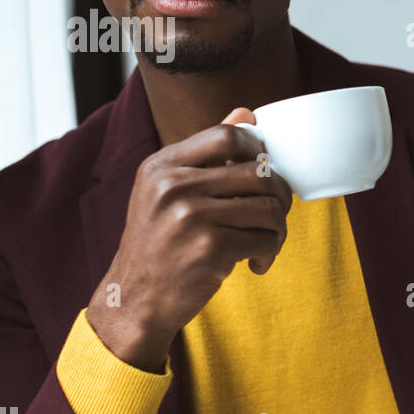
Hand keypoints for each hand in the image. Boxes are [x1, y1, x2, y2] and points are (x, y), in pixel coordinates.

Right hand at [86, 107, 292, 370]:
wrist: (134, 300)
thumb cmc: (159, 243)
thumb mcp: (166, 191)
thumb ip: (206, 153)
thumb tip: (248, 113)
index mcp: (161, 165)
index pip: (227, 135)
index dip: (258, 148)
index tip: (262, 170)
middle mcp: (173, 186)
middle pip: (259, 172)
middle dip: (279, 195)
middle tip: (274, 215)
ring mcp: (190, 217)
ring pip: (270, 207)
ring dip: (278, 228)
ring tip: (266, 241)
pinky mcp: (209, 249)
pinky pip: (266, 239)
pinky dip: (269, 253)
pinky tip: (255, 263)